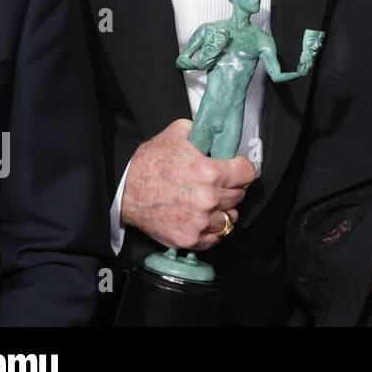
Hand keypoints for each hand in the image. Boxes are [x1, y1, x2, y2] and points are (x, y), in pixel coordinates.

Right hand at [121, 120, 254, 250]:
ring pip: (230, 217)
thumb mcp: (177, 133)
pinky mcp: (189, 239)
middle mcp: (209, 199)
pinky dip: (212, 229)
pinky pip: (215, 238)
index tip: (235, 169)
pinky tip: (203, 218)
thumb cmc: (149, 163)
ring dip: (223, 210)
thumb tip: (217, 134)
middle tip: (217, 184)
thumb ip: (203, 132)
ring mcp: (200, 222)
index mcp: (211, 172)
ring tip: (209, 202)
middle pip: (239, 195)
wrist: (124, 191)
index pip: (248, 173)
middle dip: (231, 188)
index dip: (241, 169)